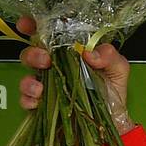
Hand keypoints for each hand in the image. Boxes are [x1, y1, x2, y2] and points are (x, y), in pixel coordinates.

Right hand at [17, 15, 136, 135]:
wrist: (114, 121)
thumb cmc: (112, 91)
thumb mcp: (118, 69)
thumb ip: (109, 56)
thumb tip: (89, 53)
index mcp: (68, 52)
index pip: (45, 34)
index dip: (32, 25)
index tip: (27, 24)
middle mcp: (54, 67)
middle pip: (32, 54)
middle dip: (33, 54)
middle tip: (45, 59)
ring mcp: (46, 86)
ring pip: (27, 77)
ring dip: (28, 80)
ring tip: (39, 86)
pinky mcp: (43, 105)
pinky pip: (27, 101)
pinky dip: (29, 100)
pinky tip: (38, 100)